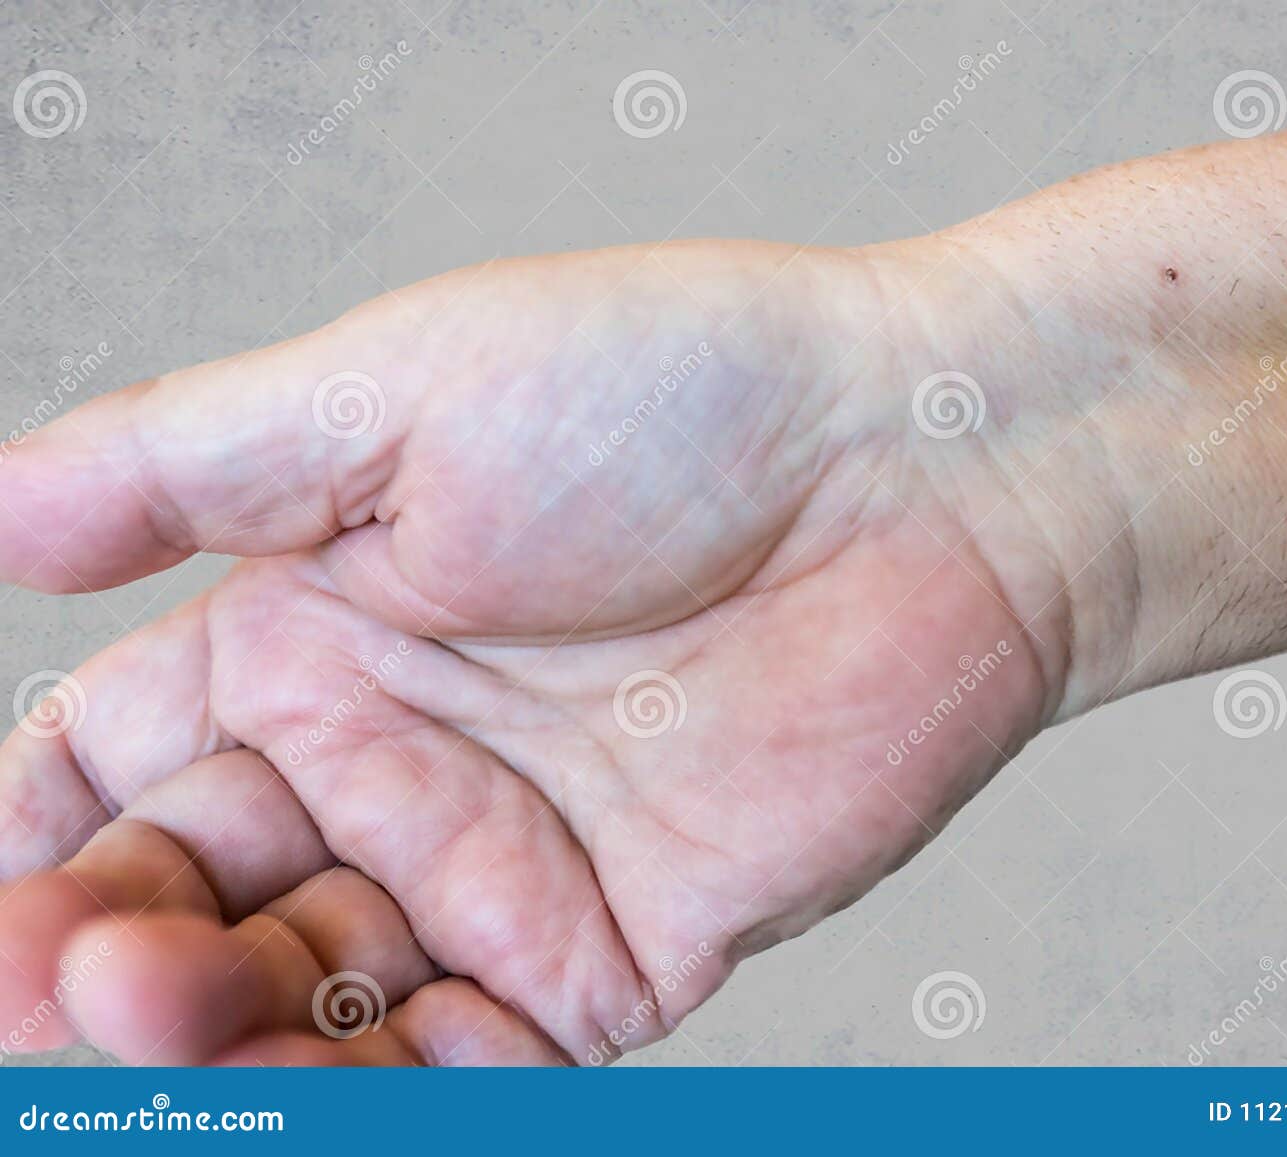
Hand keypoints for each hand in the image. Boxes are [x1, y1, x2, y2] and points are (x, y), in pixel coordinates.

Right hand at [0, 238, 1099, 1063]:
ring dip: (224, 1035)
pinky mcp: (621, 947)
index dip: (31, 833)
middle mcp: (396, 759)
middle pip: (192, 904)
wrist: (926, 469)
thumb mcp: (403, 385)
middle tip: (76, 978)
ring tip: (161, 1015)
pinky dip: (398, 1087)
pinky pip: (482, 1064)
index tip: (0, 889)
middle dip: (106, 955)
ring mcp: (505, 866)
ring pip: (314, 1004)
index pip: (109, 762)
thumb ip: (190, 460)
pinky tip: (340, 1071)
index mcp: (315, 628)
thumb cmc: (686, 388)